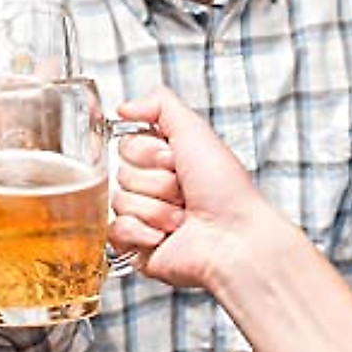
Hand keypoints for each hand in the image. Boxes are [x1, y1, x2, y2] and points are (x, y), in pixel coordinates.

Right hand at [109, 88, 273, 291]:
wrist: (236, 239)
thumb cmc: (226, 190)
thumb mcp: (195, 131)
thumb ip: (159, 104)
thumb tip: (124, 107)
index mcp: (164, 161)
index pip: (126, 146)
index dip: (147, 153)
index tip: (174, 160)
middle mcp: (153, 188)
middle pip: (120, 173)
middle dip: (155, 182)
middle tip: (183, 191)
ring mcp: (143, 218)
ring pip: (119, 201)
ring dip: (155, 208)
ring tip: (182, 217)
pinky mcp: (137, 246)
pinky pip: (115, 230)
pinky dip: (142, 231)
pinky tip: (165, 235)